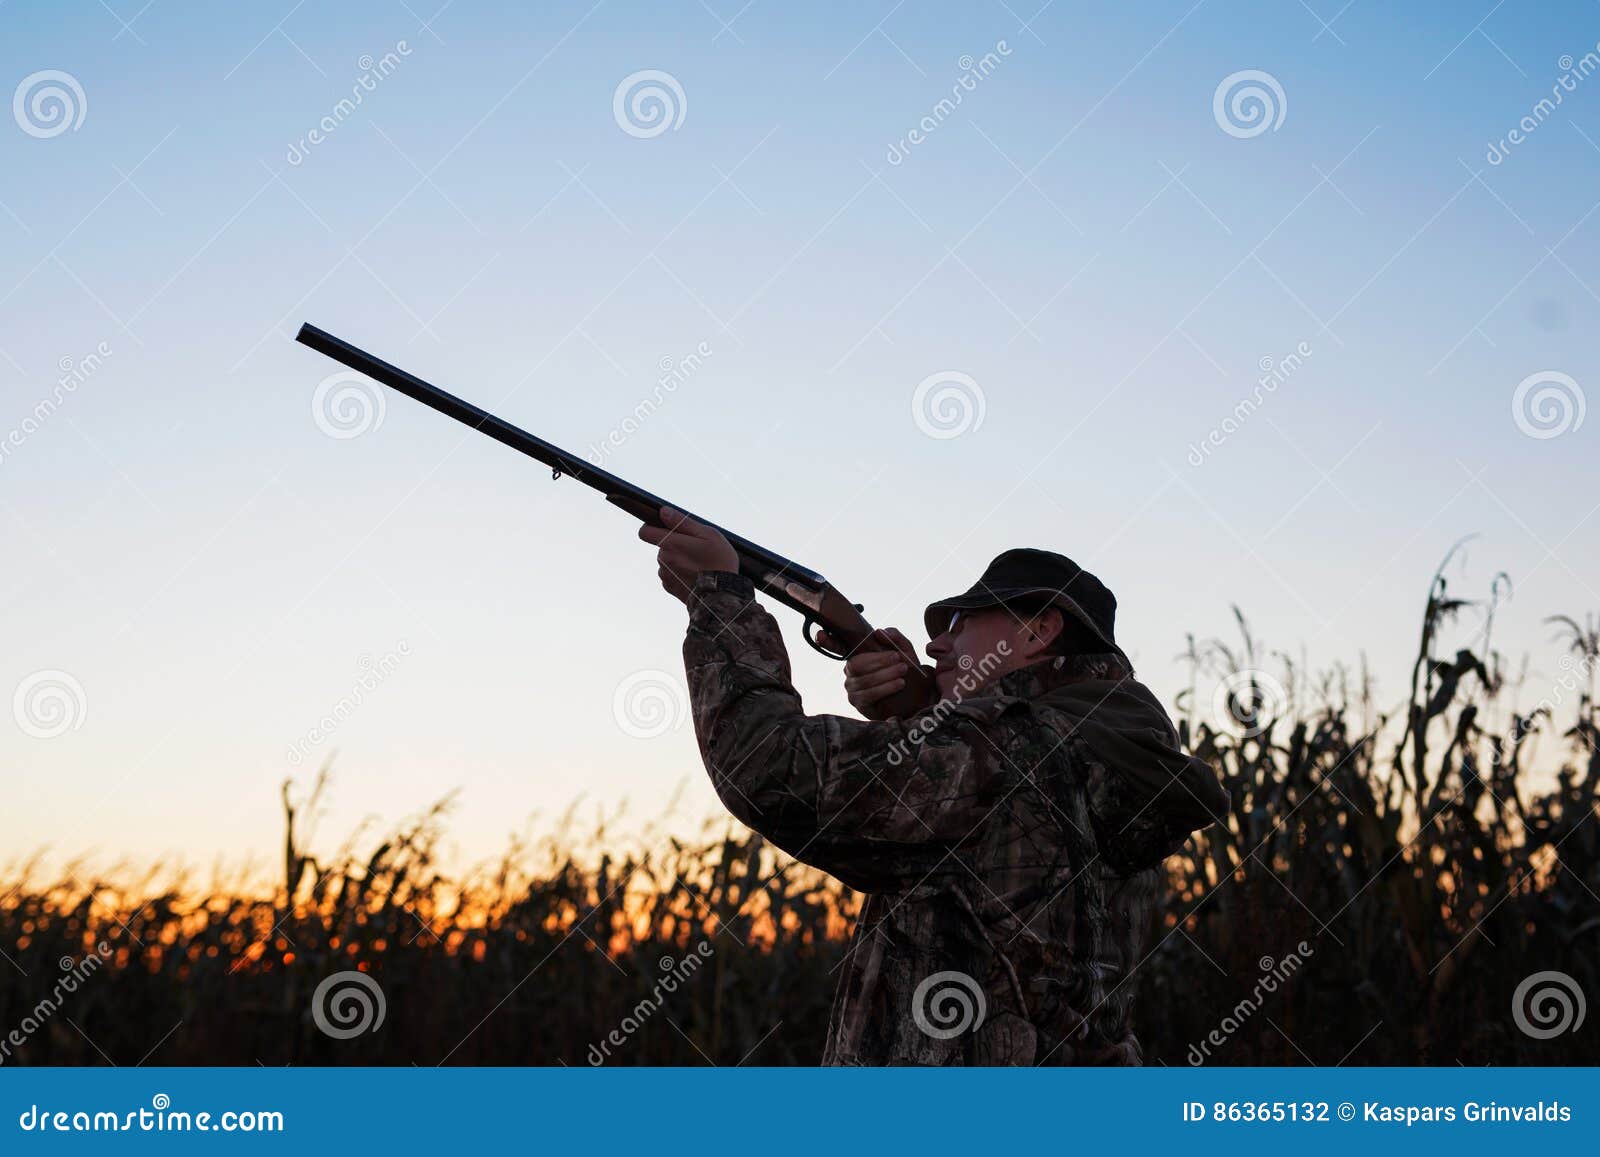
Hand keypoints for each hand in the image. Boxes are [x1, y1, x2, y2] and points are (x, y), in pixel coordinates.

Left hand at [638, 506, 739, 603]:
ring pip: (667, 561)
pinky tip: (696, 576)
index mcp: (670, 544)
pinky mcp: (670, 588)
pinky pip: (671, 575)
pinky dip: (680, 574)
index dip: (652, 527)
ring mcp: (665, 575)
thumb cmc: (719, 562)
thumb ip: (682, 522)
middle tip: (698, 550)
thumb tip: (663, 511)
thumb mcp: (708, 535)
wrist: (722, 596)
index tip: (665, 528)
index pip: (645, 532)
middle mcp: (663, 559)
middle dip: (675, 545)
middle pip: (662, 546)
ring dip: (679, 560)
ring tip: (699, 565)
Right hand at [818, 626, 938, 720]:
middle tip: (898, 658)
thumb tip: (879, 632)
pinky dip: (885, 688)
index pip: (838, 647)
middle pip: (856, 664)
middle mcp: (850, 671)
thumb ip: (895, 638)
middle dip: (878, 660)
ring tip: (902, 671)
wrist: (914, 695)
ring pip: (863, 679)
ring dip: (886, 674)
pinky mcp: (858, 703)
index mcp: (857, 655)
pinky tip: (898, 684)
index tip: (820, 635)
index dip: (828, 641)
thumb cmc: (904, 670)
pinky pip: (867, 695)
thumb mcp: (904, 650)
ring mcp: (851, 688)